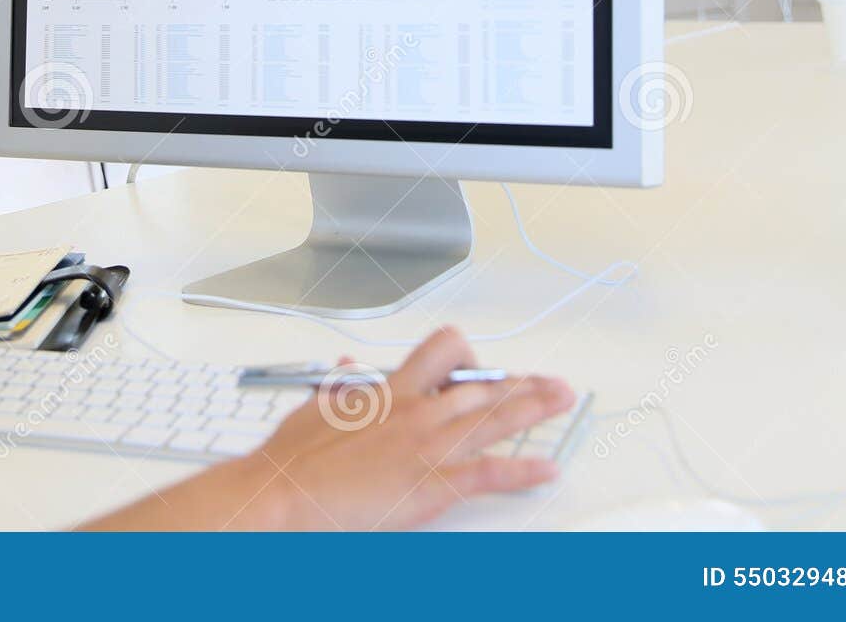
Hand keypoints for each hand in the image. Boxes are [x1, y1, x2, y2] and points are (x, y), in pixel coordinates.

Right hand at [251, 329, 573, 528]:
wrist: (283, 491)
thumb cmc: (293, 458)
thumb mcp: (315, 408)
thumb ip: (340, 387)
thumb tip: (348, 368)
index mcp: (388, 391)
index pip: (440, 353)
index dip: (469, 359)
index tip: (487, 370)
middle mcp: (415, 411)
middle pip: (480, 385)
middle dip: (521, 383)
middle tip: (550, 384)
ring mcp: (426, 446)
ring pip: (494, 417)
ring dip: (535, 408)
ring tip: (563, 401)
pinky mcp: (430, 483)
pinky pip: (489, 472)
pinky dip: (523, 471)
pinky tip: (547, 469)